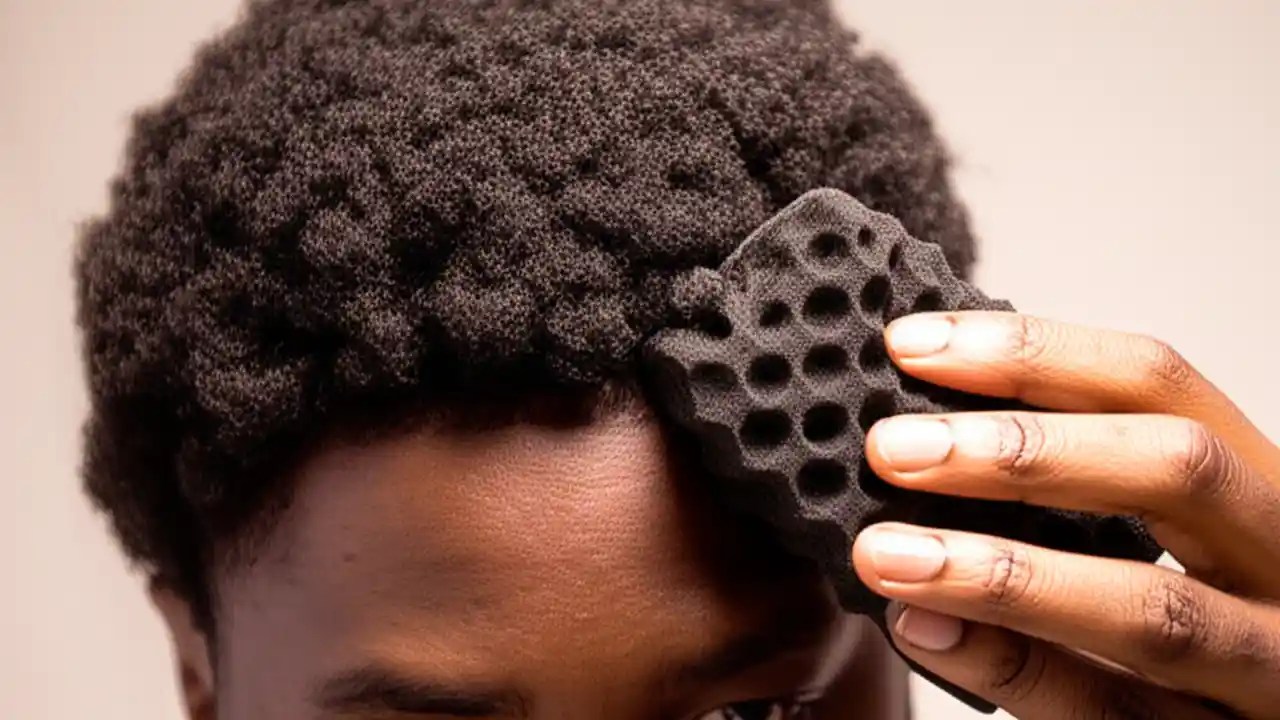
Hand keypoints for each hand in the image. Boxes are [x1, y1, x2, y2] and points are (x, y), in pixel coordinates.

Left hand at [850, 312, 1279, 717]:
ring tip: (888, 553)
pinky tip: (922, 629)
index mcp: (1254, 484)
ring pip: (1152, 611)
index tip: (913, 348)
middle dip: (1024, 452)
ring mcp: (1266, 667)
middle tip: (895, 449)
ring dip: (1002, 573)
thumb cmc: (1190, 620)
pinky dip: (1006, 665)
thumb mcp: (1165, 533)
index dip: (1032, 354)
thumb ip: (1077, 484)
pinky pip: (1109, 710)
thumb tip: (925, 428)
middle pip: (1178, 472)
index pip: (1155, 384)